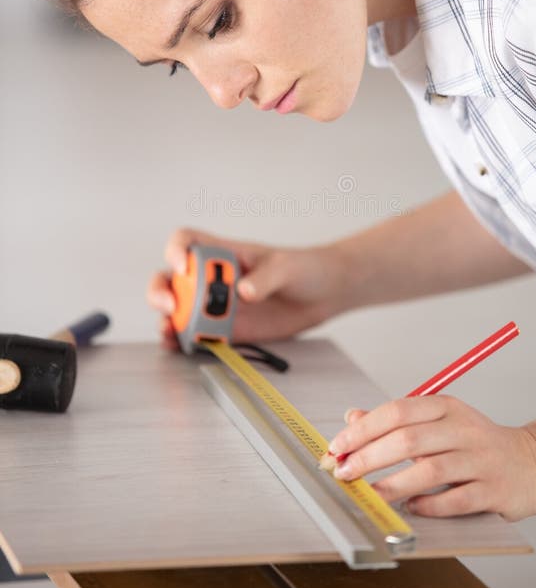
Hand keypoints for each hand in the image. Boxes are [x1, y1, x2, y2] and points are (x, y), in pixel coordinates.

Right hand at [147, 227, 344, 349]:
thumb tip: (243, 292)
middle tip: (169, 305)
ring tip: (169, 332)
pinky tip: (183, 346)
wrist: (324, 294)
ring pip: (179, 310)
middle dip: (160, 291)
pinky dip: (185, 342)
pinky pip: (199, 335)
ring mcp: (218, 304)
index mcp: (224, 253)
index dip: (176, 250)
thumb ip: (264, 278)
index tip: (182, 266)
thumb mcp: (286, 267)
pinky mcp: (227, 329)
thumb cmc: (304, 269)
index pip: (187, 241)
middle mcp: (213, 278)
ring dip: (167, 320)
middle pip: (171, 278)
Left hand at [327, 396, 535, 520]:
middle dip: (369, 458)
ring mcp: (481, 460)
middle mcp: (463, 429)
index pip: (397, 411)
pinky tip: (412, 507)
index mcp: (446, 407)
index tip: (337, 448)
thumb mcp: (438, 422)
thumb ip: (395, 422)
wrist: (532, 463)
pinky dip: (430, 504)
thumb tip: (351, 418)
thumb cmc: (474, 444)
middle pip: (409, 440)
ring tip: (370, 495)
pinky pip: (456, 500)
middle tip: (344, 474)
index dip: (363, 430)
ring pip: (430, 470)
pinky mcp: (494, 490)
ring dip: (393, 485)